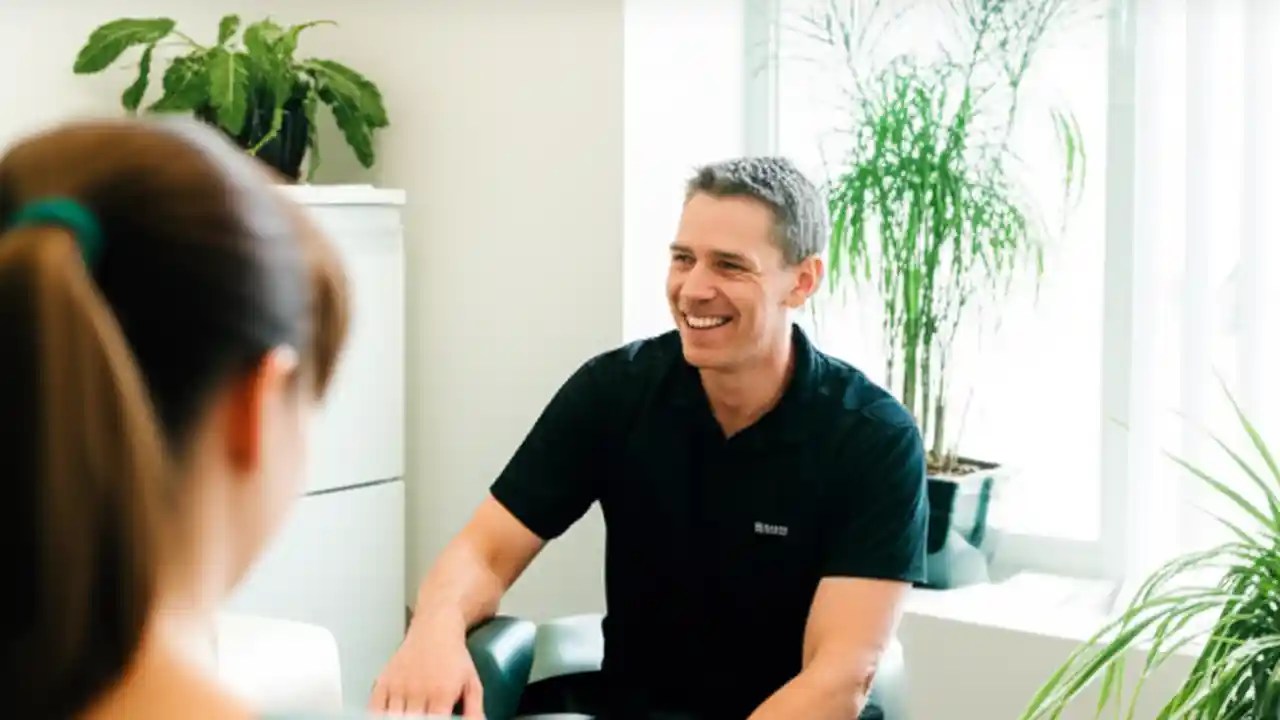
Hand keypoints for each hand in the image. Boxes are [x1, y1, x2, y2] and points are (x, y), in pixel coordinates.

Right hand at [369, 614, 483, 717]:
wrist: (435, 627)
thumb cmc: (454, 656)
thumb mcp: (471, 682)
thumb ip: (474, 710)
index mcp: (441, 693)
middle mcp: (418, 690)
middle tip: (423, 719)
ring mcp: (398, 686)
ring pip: (393, 719)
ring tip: (410, 716)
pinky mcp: (383, 682)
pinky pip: (374, 709)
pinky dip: (378, 716)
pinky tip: (390, 715)